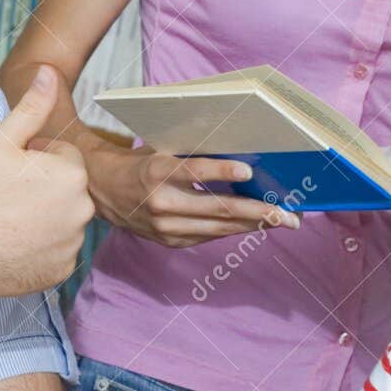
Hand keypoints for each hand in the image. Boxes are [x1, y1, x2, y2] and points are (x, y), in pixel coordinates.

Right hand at [0, 65, 95, 296]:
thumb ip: (31, 106)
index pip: (63, 156)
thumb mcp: (1, 141)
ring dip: (43, 218)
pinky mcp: (61, 270)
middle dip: (44, 188)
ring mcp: (73, 243)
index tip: (11, 171)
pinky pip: (55, 251)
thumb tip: (48, 70)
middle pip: (66, 189)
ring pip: (62, 221)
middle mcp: (83, 210)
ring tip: (8, 220)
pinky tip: (13, 244)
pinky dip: (40, 248)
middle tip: (7, 195)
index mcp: (72, 174)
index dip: (35, 159)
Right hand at [86, 143, 300, 248]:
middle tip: (288, 215)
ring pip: (217, 227)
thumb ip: (194, 152)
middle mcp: (160, 201)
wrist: (102, 190)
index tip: (248, 170)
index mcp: (157, 170)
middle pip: (216, 208)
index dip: (221, 170)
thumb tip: (239, 154)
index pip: (193, 170)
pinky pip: (208, 236)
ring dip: (254, 225)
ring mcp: (164, 226)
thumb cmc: (140, 162)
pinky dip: (233, 229)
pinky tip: (255, 225)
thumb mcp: (162, 149)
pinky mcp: (169, 241)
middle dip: (258, 212)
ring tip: (282, 221)